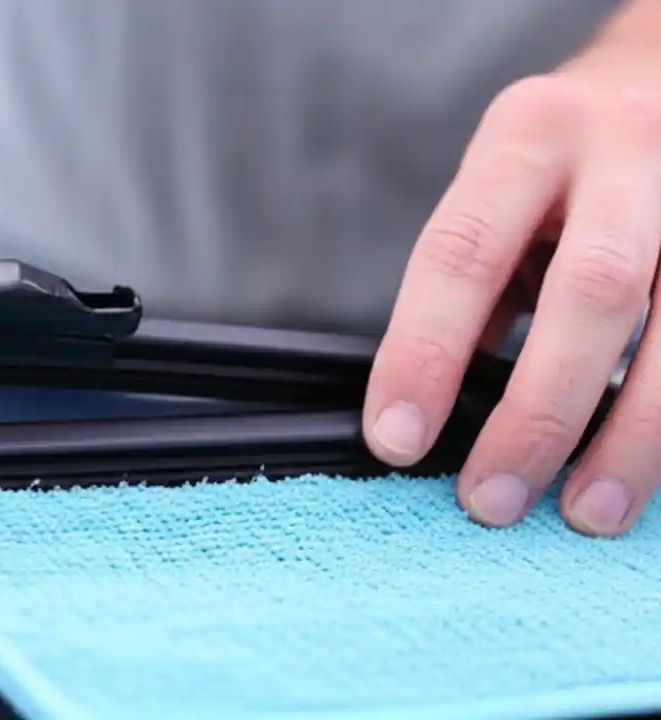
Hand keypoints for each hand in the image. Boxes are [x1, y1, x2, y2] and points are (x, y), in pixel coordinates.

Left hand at [365, 41, 660, 536]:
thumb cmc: (566, 159)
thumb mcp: (504, 188)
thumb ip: (478, 278)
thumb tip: (436, 401)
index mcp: (530, 134)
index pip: (462, 253)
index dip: (424, 353)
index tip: (396, 440)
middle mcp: (628, 149)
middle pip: (591, 293)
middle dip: (537, 413)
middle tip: (490, 500)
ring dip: (630, 438)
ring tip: (584, 512)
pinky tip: (647, 471)